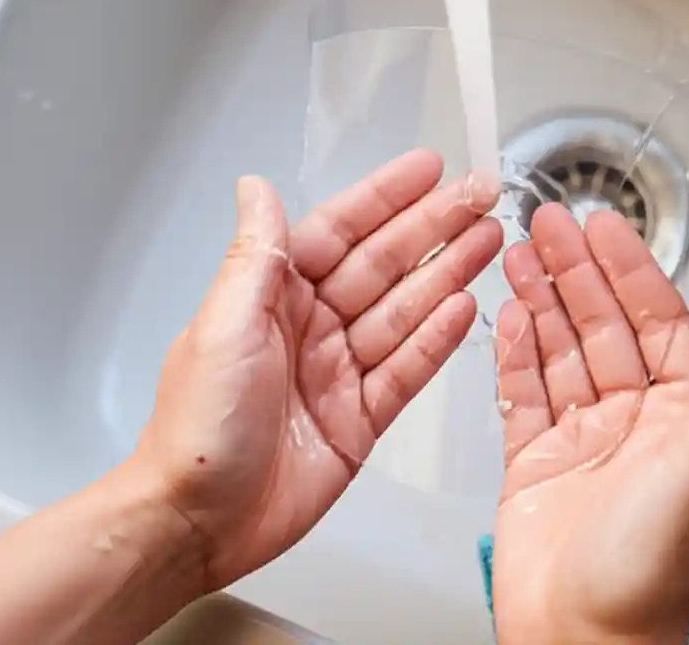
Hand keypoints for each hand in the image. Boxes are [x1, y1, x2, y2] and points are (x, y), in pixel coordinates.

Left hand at [131, 150, 502, 590]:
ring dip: (448, 272)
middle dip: (434, 227)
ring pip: (405, 311)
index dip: (386, 197)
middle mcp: (311, 326)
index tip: (430, 167)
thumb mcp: (224, 324)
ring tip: (491, 239)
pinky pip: (408, 370)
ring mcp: (340, 372)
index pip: (340, 231)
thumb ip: (257, 256)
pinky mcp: (362, 419)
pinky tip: (468, 306)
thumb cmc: (199, 425)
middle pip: (384, 265)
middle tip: (483, 194)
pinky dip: (439, 338)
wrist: (197, 521)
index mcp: (273, 295)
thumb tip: (257, 185)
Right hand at [491, 205, 688, 643]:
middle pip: (601, 326)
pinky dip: (513, 353)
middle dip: (575, 270)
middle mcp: (635, 423)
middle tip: (549, 220)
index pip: (656, 322)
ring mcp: (584, 441)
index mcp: (684, 418)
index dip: (629, 269)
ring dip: (541, 300)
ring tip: (519, 252)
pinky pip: (524, 393)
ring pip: (560, 352)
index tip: (607, 225)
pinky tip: (508, 315)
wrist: (584, 636)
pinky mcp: (537, 464)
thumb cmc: (651, 570)